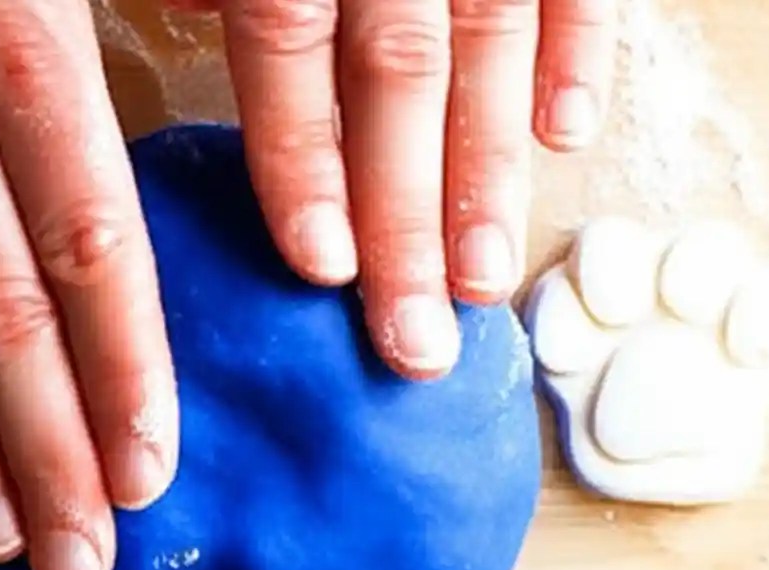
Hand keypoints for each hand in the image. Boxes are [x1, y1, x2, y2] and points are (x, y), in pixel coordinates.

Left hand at [185, 0, 614, 376]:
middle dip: (405, 219)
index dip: (302, 160)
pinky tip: (567, 139)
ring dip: (489, 173)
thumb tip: (189, 23)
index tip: (322, 268)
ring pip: (489, 50)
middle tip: (413, 339)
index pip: (287, 45)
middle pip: (395, 81)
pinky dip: (579, 56)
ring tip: (482, 283)